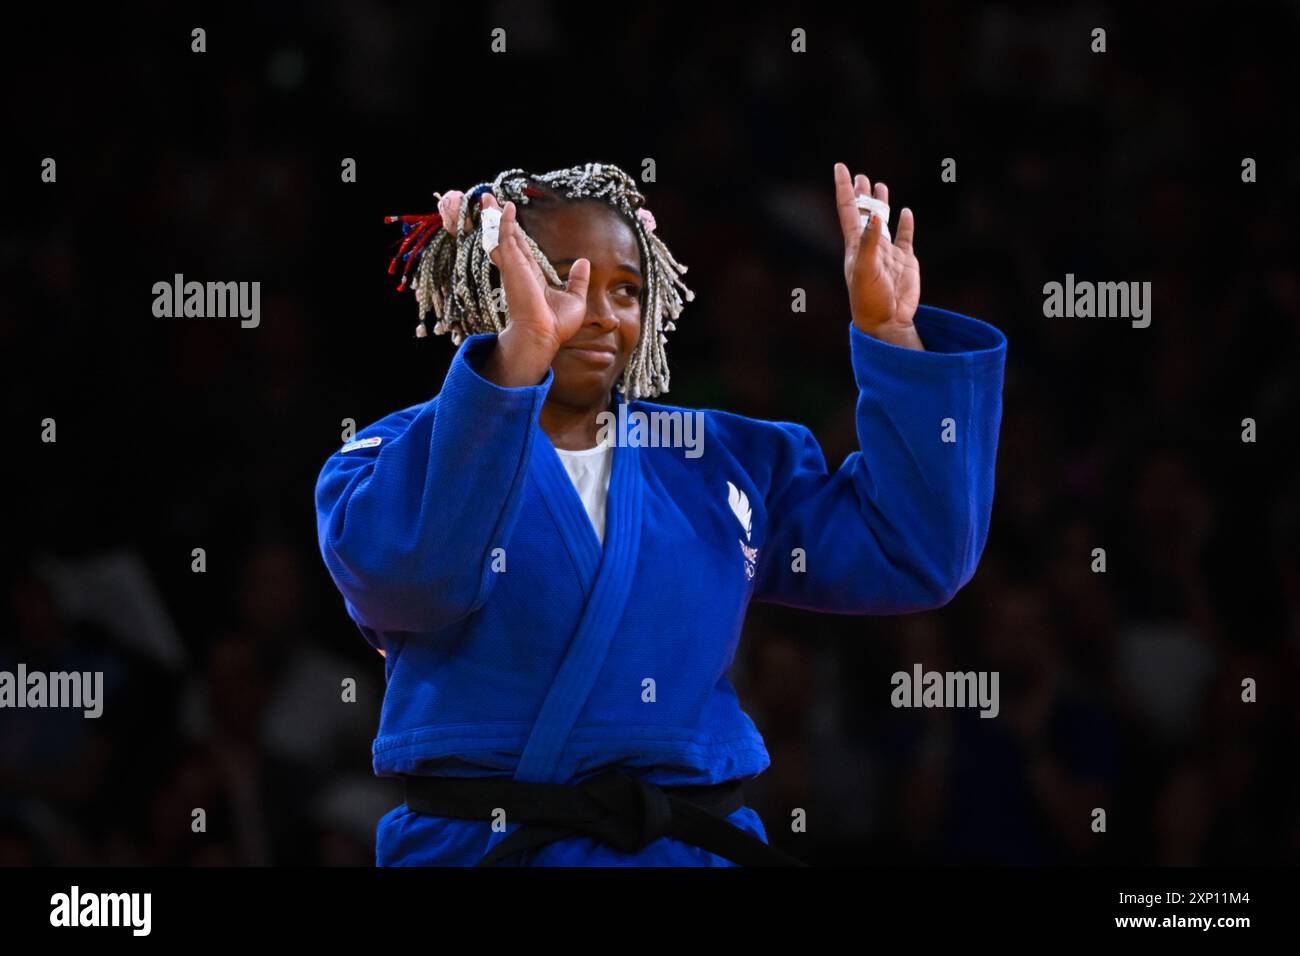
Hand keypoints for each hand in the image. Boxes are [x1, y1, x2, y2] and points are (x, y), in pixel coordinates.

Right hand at [479, 193, 590, 385]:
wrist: (543, 336)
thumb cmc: (556, 325)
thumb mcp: (575, 299)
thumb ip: (578, 280)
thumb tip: (584, 262)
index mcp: (531, 277)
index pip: (520, 249)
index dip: (513, 232)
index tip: (507, 217)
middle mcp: (519, 270)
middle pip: (506, 237)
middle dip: (497, 218)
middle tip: (490, 200)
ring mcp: (514, 267)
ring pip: (501, 235)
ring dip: (494, 215)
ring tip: (488, 197)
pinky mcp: (512, 265)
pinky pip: (506, 238)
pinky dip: (505, 221)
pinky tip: (506, 207)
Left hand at [834, 162, 922, 348]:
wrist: (887, 322)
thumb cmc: (869, 299)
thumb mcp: (865, 270)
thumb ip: (870, 243)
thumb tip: (876, 216)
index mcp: (855, 245)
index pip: (848, 209)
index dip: (844, 188)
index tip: (840, 167)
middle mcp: (869, 246)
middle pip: (865, 212)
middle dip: (862, 193)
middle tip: (861, 175)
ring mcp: (888, 253)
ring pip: (884, 222)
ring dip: (881, 204)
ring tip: (880, 186)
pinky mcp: (905, 262)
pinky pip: (905, 238)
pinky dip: (906, 224)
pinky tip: (906, 213)